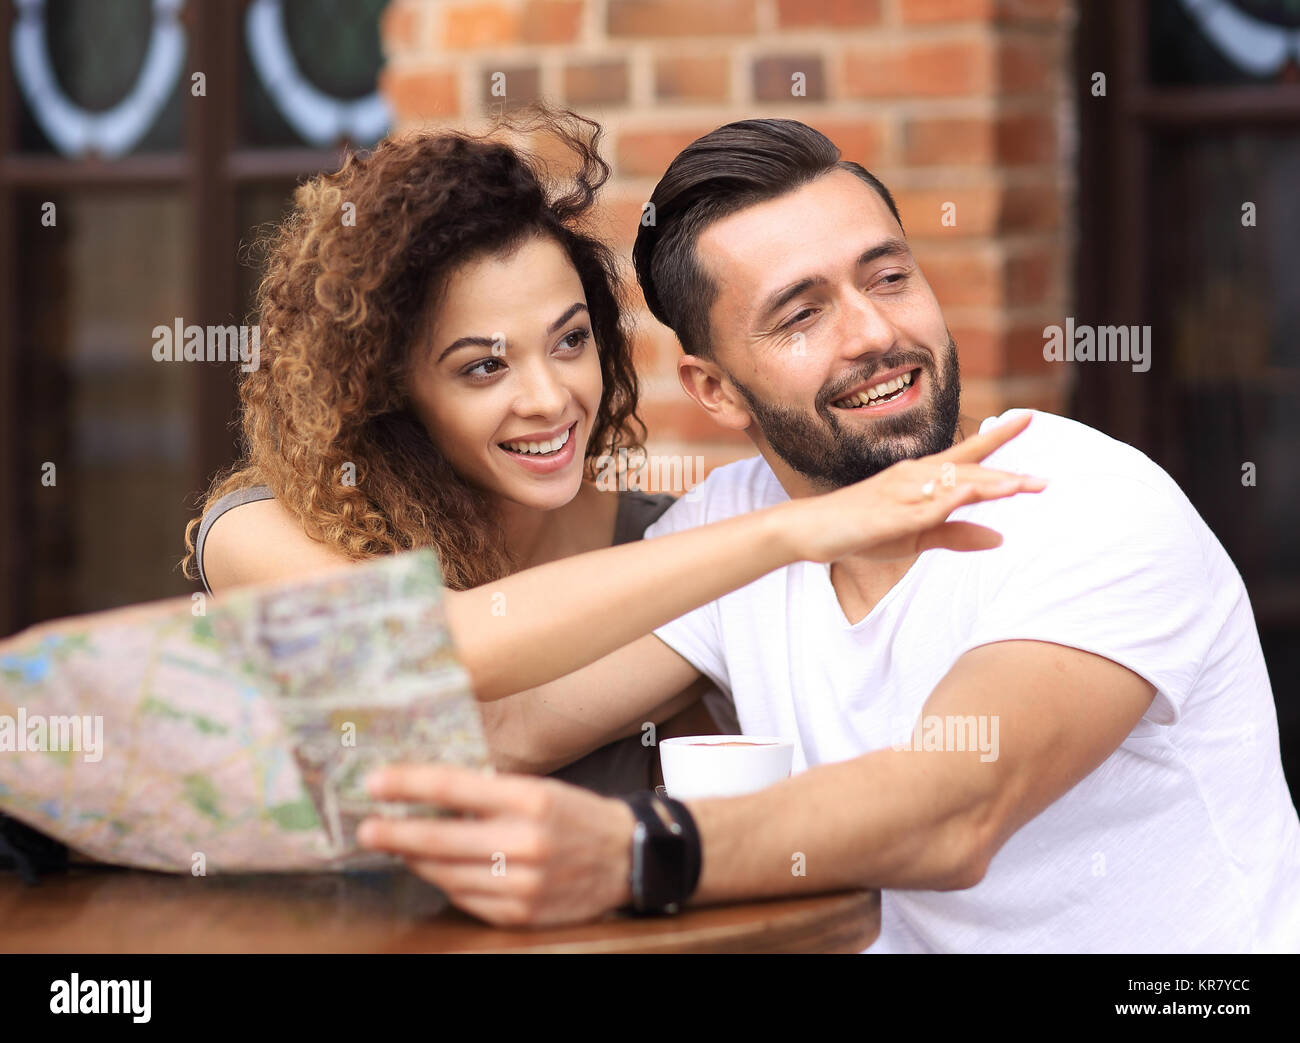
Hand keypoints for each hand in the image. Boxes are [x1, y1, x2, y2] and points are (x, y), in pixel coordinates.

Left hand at [357, 764, 636, 926]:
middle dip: (396, 832)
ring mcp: (524, 883)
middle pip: (441, 837)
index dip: (408, 783)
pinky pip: (466, 898)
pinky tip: (434, 868)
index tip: (374, 782)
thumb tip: (427, 793)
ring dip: (416, 859)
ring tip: (396, 845)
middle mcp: (527, 841)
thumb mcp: (538, 789)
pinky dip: (446, 882)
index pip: (455, 787)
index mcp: (531, 799)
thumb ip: (488, 792)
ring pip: (448, 873)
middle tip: (366, 827)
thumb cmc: (575, 816)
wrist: (626, 858)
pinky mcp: (522, 913)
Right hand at [793, 411, 1046, 562]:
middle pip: (968, 471)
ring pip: (952, 485)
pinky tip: (970, 496)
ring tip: (1022, 485)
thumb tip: (1001, 537)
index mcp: (922, 478)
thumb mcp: (916, 535)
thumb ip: (957, 534)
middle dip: (1007, 475)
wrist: (810, 530)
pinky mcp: (888, 516)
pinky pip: (925, 507)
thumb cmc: (862, 529)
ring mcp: (901, 494)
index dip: (998, 437)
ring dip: (987, 484)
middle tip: (1046, 481)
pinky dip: (949, 500)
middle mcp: (914, 477)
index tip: (1030, 417)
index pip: (967, 455)